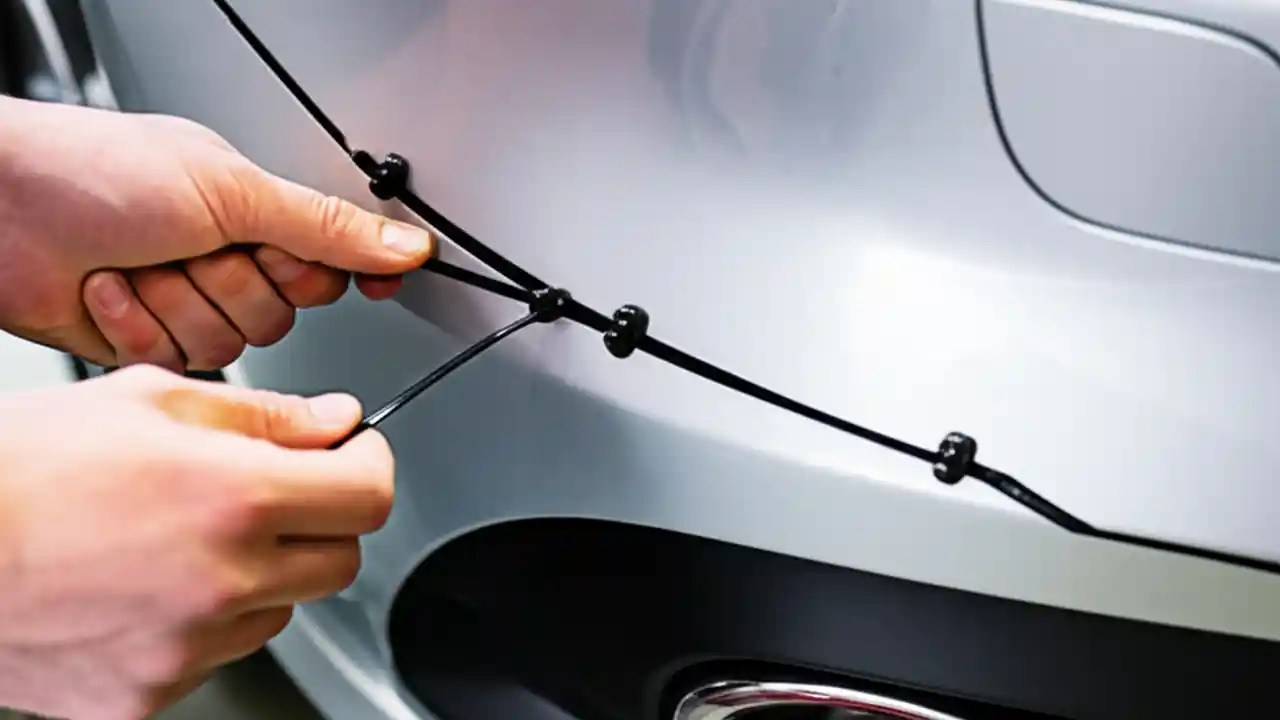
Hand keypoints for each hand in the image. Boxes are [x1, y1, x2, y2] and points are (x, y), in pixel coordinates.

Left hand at [0, 96, 433, 370]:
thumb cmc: (94, 170)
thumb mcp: (230, 189)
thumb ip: (326, 227)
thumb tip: (405, 244)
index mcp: (254, 214)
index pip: (331, 265)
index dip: (342, 277)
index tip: (370, 287)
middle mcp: (224, 260)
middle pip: (282, 316)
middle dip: (232, 284)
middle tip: (196, 246)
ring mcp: (183, 303)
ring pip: (229, 346)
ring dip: (177, 302)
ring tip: (140, 260)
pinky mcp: (143, 341)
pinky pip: (175, 363)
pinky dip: (135, 326)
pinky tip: (109, 289)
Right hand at [0, 366, 392, 719]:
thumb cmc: (20, 467)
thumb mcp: (148, 398)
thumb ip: (263, 414)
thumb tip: (334, 421)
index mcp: (236, 497)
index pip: (368, 494)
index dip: (368, 463)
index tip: (351, 453)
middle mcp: (224, 580)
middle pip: (340, 559)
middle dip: (323, 517)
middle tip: (273, 490)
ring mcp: (187, 648)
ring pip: (279, 610)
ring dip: (261, 572)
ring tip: (182, 537)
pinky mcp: (147, 694)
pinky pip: (215, 655)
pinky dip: (203, 621)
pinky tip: (146, 584)